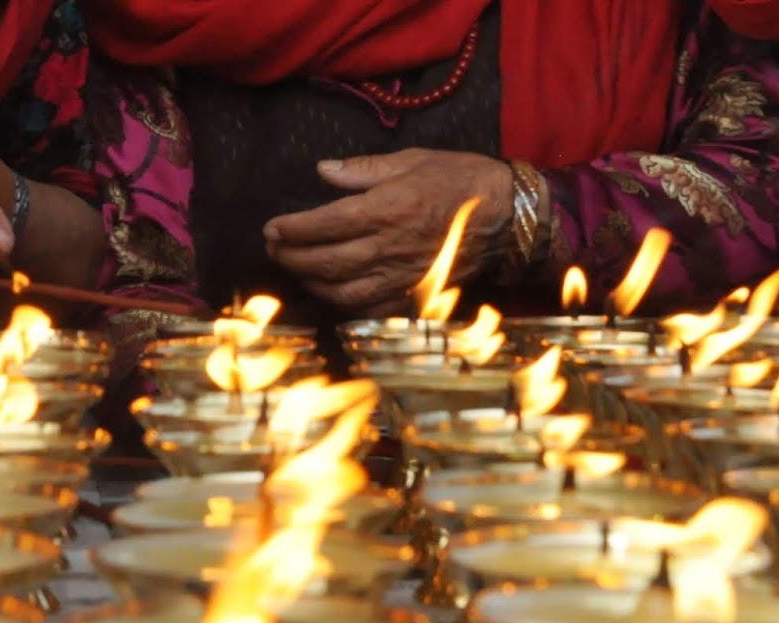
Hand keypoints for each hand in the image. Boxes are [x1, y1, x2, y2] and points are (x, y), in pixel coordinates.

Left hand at [263, 149, 511, 316]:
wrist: (506, 216)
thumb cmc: (460, 180)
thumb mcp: (411, 160)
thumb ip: (362, 170)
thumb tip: (323, 171)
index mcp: (386, 209)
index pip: (325, 224)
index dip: (293, 229)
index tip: (271, 227)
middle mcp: (389, 246)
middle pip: (326, 261)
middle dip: (292, 256)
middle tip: (274, 248)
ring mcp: (400, 275)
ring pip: (342, 289)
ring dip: (312, 282)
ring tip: (296, 268)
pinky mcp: (413, 292)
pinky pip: (370, 307)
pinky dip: (344, 304)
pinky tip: (331, 293)